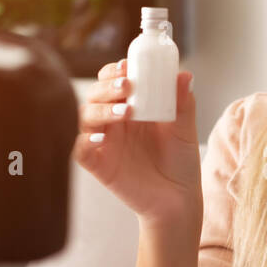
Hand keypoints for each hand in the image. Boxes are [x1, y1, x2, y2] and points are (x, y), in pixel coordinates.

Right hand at [73, 60, 203, 227]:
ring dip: (101, 110)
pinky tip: (100, 138)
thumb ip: (182, 103)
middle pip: (95, 95)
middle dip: (107, 87)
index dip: (114, 71)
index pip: (112, 81)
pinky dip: (85, 142)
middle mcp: (113, 122)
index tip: (127, 66)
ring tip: (125, 112)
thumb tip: (185, 75)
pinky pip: (81, 150)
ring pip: (86, 117)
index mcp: (131, 107)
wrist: (179, 199)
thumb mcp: (184, 130)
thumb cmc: (180, 162)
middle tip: (127, 86)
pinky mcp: (99, 165)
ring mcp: (104, 143)